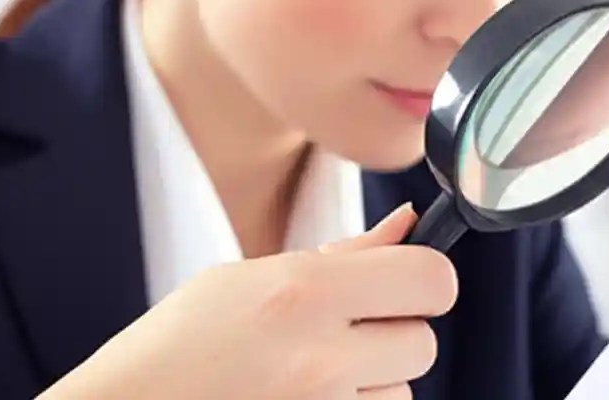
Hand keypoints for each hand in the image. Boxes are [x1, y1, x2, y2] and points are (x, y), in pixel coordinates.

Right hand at [39, 204, 456, 399]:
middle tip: (341, 334)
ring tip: (306, 379)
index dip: (423, 280)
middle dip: (394, 336)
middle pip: (424, 342)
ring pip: (403, 393)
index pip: (433, 279)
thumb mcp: (249, 279)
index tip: (402, 284)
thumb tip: (409, 226)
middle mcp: (322, 357)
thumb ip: (343, 255)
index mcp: (305, 293)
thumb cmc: (176, 348)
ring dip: (372, 384)